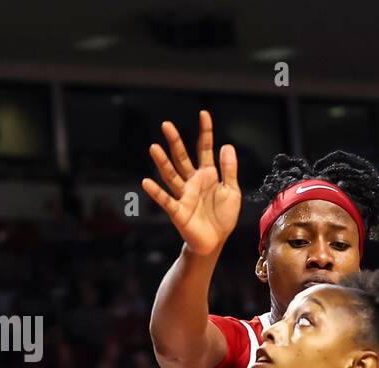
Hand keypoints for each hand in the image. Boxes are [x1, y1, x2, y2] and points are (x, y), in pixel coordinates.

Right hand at [141, 109, 240, 256]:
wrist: (215, 242)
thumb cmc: (222, 217)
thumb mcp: (232, 191)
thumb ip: (229, 169)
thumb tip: (226, 145)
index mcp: (207, 175)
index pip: (204, 149)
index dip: (205, 132)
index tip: (204, 114)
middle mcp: (192, 181)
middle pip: (181, 158)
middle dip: (175, 142)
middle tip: (166, 124)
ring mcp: (183, 195)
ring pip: (171, 175)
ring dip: (162, 162)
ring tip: (154, 147)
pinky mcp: (178, 211)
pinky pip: (166, 200)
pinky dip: (156, 192)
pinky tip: (146, 182)